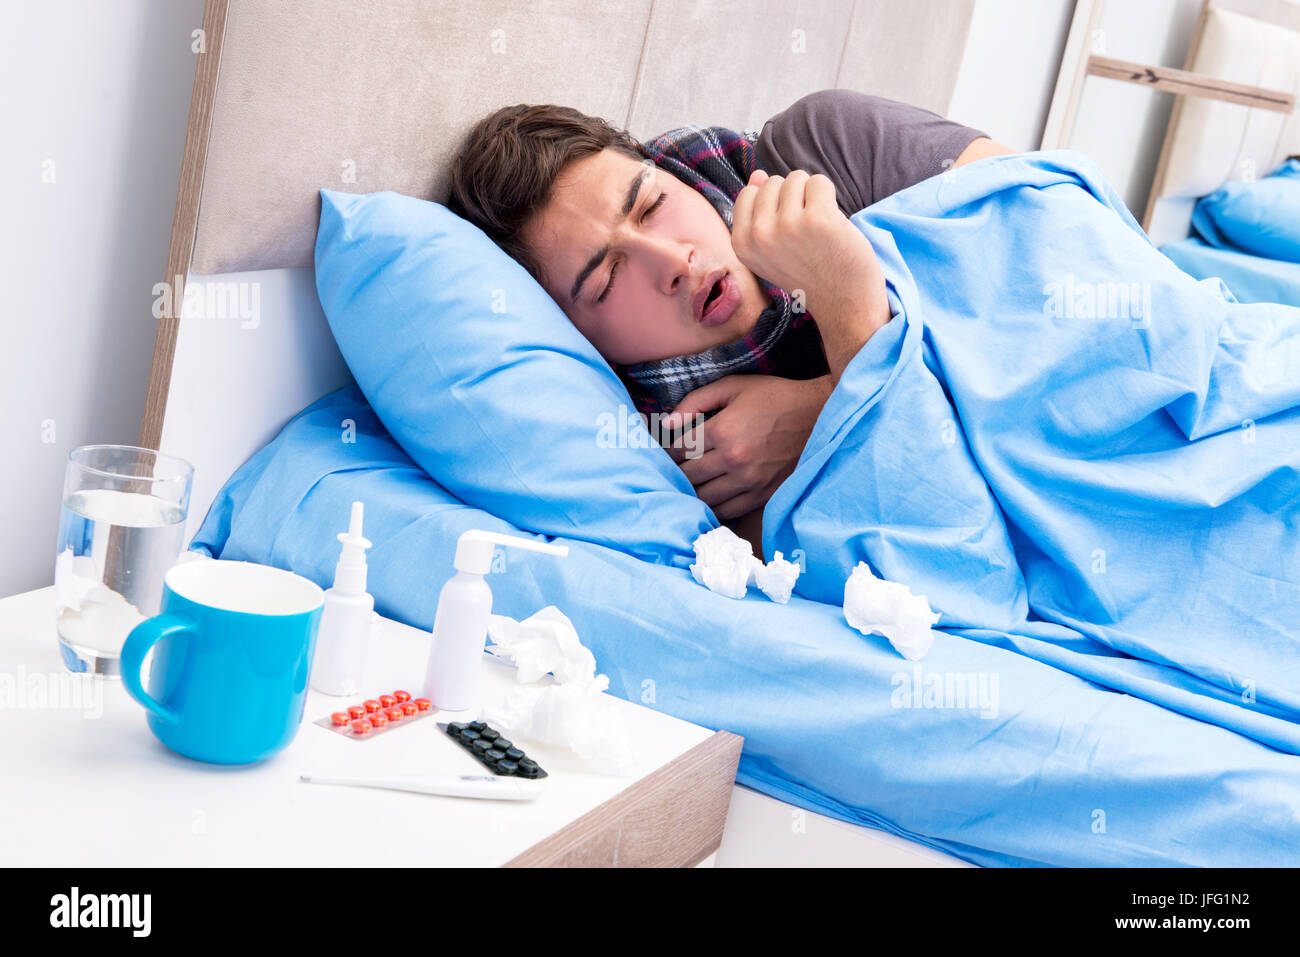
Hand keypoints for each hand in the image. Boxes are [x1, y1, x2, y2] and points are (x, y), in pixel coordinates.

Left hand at [661, 374, 831, 519]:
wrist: (821, 416)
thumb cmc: (774, 397)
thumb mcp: (734, 386)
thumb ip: (695, 401)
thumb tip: (666, 424)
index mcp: (723, 430)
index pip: (678, 450)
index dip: (667, 451)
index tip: (666, 450)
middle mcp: (734, 460)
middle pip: (687, 477)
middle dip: (676, 472)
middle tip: (673, 469)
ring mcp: (750, 481)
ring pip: (704, 498)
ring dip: (692, 492)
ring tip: (690, 484)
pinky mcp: (763, 495)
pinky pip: (727, 510)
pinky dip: (713, 506)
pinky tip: (710, 496)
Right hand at [732, 168, 887, 324]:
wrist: (843, 302)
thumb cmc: (808, 272)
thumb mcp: (771, 247)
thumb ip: (758, 212)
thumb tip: (758, 175)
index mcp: (741, 244)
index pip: (748, 193)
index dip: (772, 204)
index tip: (786, 230)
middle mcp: (759, 235)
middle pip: (773, 183)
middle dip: (793, 198)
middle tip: (805, 231)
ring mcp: (787, 226)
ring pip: (796, 178)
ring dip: (812, 196)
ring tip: (818, 227)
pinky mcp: (817, 219)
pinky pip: (819, 182)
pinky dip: (830, 197)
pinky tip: (832, 223)